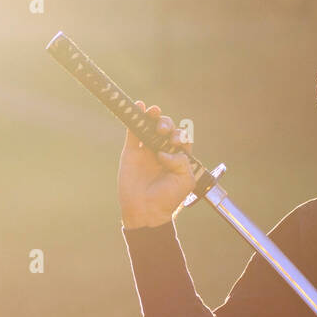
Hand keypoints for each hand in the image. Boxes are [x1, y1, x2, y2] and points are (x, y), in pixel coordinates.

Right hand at [117, 101, 195, 229]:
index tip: (175, 142)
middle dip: (167, 125)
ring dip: (154, 117)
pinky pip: (133, 131)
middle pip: (166, 129)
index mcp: (178, 158)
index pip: (181, 138)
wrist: (145, 211)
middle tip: (163, 132)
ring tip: (154, 112)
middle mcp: (162, 151)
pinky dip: (135, 117)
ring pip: (150, 126)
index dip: (180, 135)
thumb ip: (182, 161)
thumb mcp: (185, 181)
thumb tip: (165, 151)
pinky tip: (138, 106)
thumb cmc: (167, 199)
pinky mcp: (131, 152)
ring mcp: (146, 151)